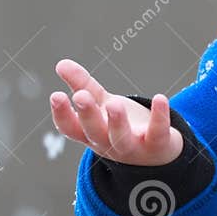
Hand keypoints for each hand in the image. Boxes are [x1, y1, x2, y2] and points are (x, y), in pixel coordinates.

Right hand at [50, 58, 183, 165]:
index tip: (56, 95)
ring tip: (114, 103)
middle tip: (80, 96)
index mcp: (90, 134)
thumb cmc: (121, 125)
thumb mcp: (101, 104)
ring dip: (117, 121)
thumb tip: (61, 63)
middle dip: (87, 115)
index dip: (62, 114)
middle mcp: (107, 143)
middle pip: (94, 132)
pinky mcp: (156, 143)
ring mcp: (132, 146)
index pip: (70, 128)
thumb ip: (82, 84)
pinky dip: (159, 117)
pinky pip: (157, 132)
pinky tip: (160, 98)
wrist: (155, 152)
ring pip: (121, 138)